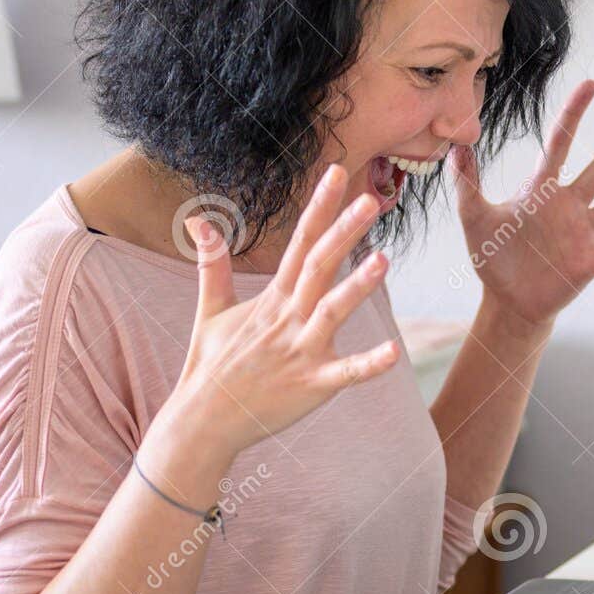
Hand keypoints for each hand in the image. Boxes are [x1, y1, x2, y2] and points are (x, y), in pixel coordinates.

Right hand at [160, 165, 400, 460]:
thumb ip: (212, 264)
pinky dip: (369, 364)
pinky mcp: (311, 386)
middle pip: (317, 267)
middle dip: (343, 233)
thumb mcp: (209, 310)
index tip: (337, 172)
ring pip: (331, 312)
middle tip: (371, 200)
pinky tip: (396, 352)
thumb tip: (198, 221)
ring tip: (384, 259)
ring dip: (357, 287)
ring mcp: (300, 352)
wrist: (201, 421)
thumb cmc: (210, 366)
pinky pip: (345, 374)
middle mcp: (288, 319)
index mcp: (273, 299)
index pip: (299, 242)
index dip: (319, 207)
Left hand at [453, 80, 593, 327]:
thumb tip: (454, 145)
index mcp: (542, 189)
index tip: (592, 83)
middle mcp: (571, 205)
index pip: (561, 142)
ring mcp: (586, 233)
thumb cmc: (493, 257)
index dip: (575, 113)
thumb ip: (466, 182)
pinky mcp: (593, 262)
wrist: (507, 301)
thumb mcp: (474, 217)